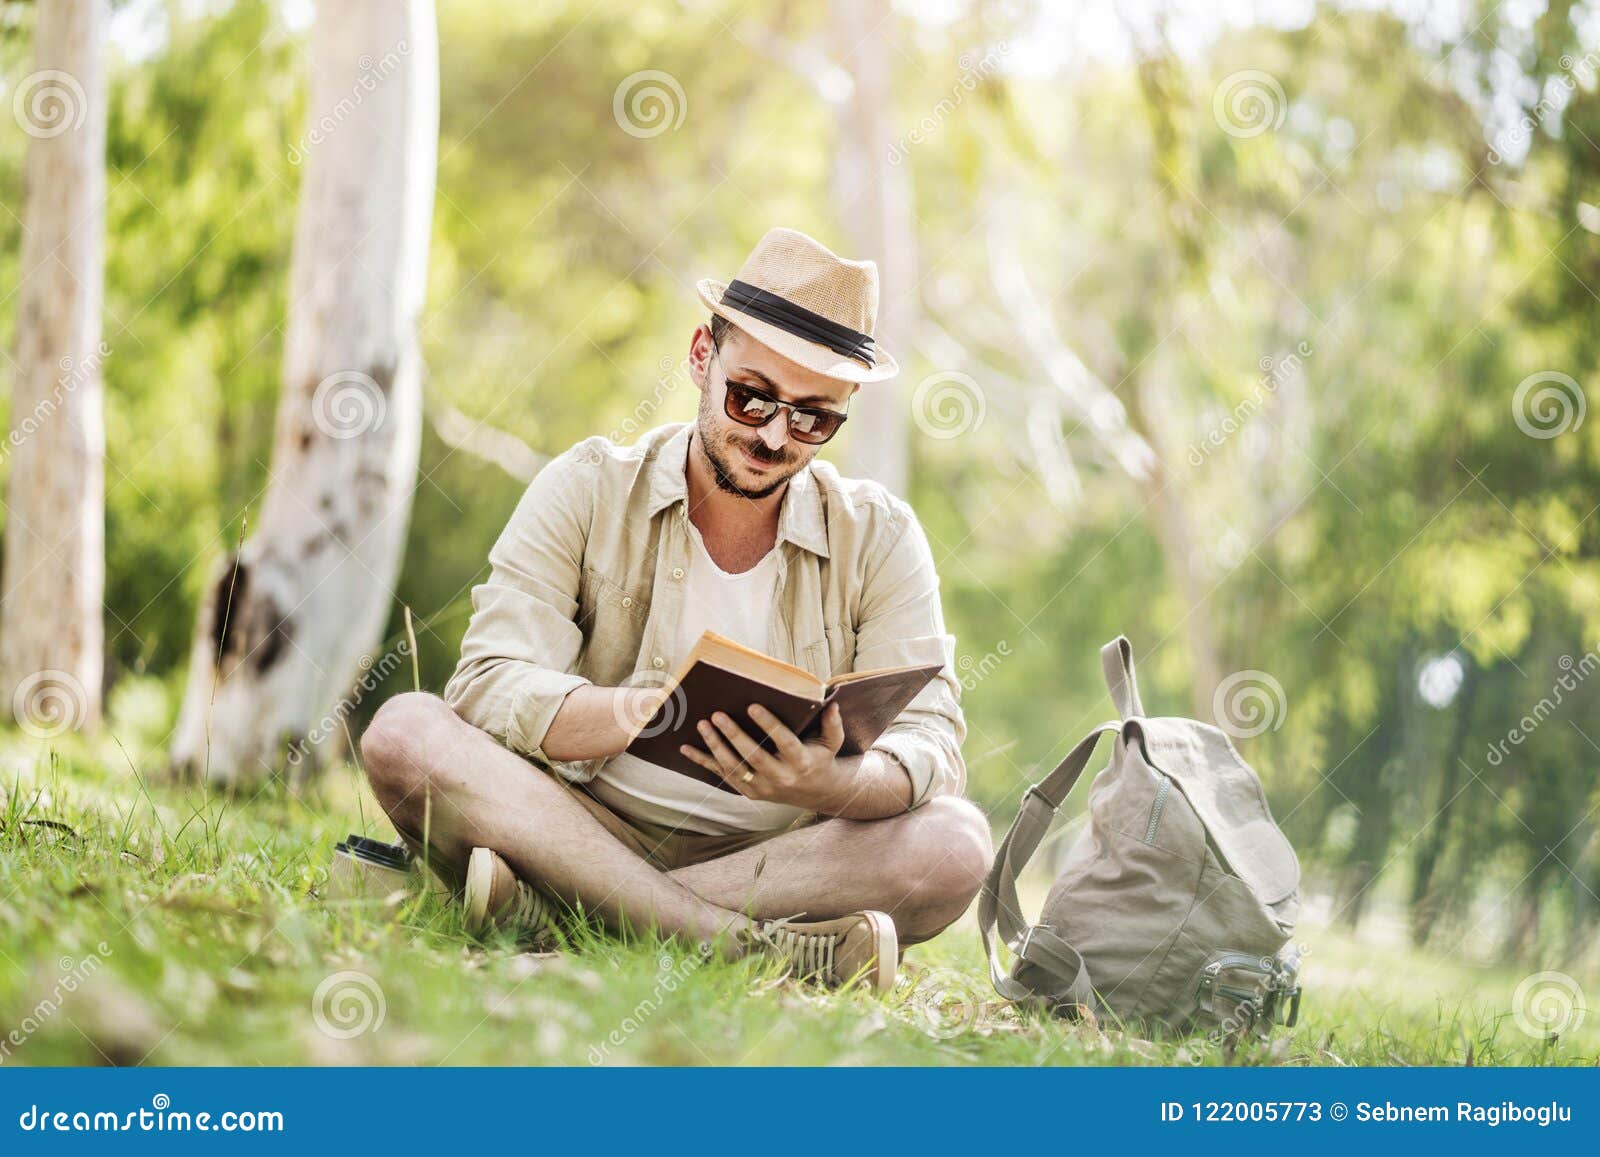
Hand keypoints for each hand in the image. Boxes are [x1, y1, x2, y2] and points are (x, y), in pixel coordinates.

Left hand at [679, 702, 848, 809]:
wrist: (817, 794)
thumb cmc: (821, 760)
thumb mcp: (832, 744)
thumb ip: (833, 725)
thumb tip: (831, 704)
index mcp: (800, 762)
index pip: (783, 741)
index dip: (768, 724)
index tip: (752, 706)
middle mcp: (780, 777)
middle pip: (753, 756)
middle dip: (733, 735)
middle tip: (717, 714)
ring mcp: (763, 788)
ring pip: (735, 768)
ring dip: (716, 746)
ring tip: (703, 725)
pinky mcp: (750, 793)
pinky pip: (723, 776)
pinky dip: (703, 762)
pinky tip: (686, 748)